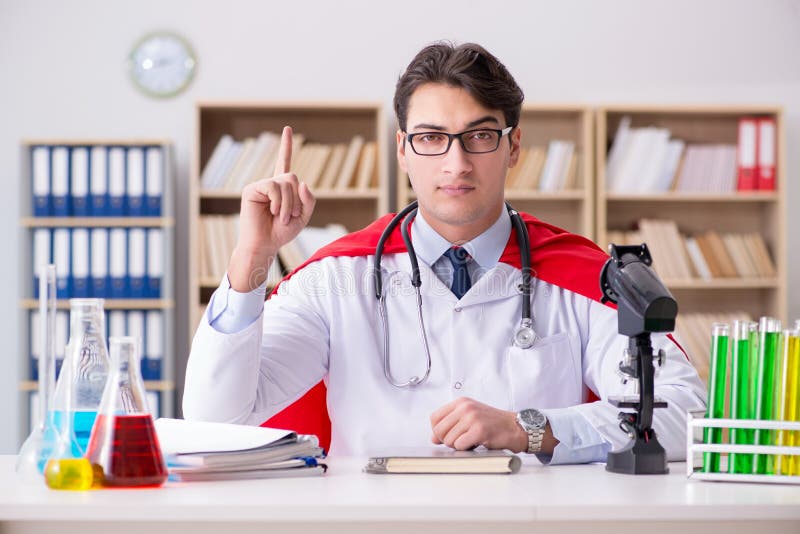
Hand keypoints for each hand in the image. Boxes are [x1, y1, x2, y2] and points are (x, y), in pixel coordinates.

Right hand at [227, 126, 315, 291]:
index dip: (286, 146)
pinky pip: (273, 187)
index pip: (284, 162)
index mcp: (282, 188)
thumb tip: (304, 183)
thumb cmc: (282, 232)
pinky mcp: (251, 190)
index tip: (287, 129)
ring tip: (282, 217)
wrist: (265, 245)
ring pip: (285, 182)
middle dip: (297, 199)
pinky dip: (279, 202)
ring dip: (289, 204)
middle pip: (293, 177)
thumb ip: (309, 200)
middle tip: (290, 216)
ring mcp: (260, 186)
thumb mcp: (304, 216)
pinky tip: (274, 212)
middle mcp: (271, 184)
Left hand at [430, 397, 528, 451]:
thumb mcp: (470, 417)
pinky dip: (466, 449)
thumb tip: (433, 438)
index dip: (437, 431)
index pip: (434, 418)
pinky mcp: (479, 430)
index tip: (446, 435)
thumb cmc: (493, 423)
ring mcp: (472, 418)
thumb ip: (451, 425)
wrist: (515, 427)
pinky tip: (476, 443)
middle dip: (446, 440)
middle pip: (439, 430)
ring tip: (471, 441)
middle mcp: (465, 407)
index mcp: (461, 402)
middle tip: (460, 441)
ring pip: (448, 440)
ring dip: (458, 446)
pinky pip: (460, 445)